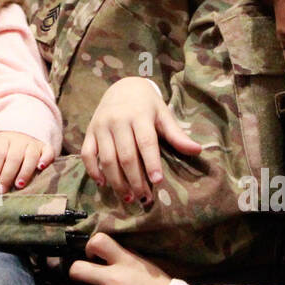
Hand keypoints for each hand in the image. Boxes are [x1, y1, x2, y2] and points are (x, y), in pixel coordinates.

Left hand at [0, 130, 54, 193]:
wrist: (23, 130)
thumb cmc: (4, 145)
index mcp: (4, 139)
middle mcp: (20, 140)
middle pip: (14, 157)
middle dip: (7, 175)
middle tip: (2, 189)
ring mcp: (34, 144)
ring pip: (31, 156)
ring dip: (25, 171)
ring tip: (19, 185)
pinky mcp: (45, 147)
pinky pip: (48, 151)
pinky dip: (46, 159)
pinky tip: (41, 167)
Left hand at [69, 233, 172, 284]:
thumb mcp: (143, 264)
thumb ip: (123, 257)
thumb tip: (105, 252)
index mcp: (125, 260)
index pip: (98, 241)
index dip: (90, 247)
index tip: (93, 255)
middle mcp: (114, 278)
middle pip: (77, 270)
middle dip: (78, 273)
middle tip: (87, 278)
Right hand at [82, 77, 200, 203]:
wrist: (122, 86)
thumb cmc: (147, 105)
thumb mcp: (163, 115)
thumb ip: (176, 135)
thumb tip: (197, 150)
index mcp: (139, 115)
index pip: (145, 142)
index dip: (151, 162)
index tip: (158, 181)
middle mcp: (118, 120)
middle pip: (126, 155)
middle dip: (135, 180)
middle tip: (144, 198)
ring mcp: (101, 126)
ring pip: (107, 159)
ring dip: (117, 181)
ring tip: (128, 198)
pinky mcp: (90, 132)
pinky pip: (87, 154)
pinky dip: (93, 170)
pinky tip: (103, 184)